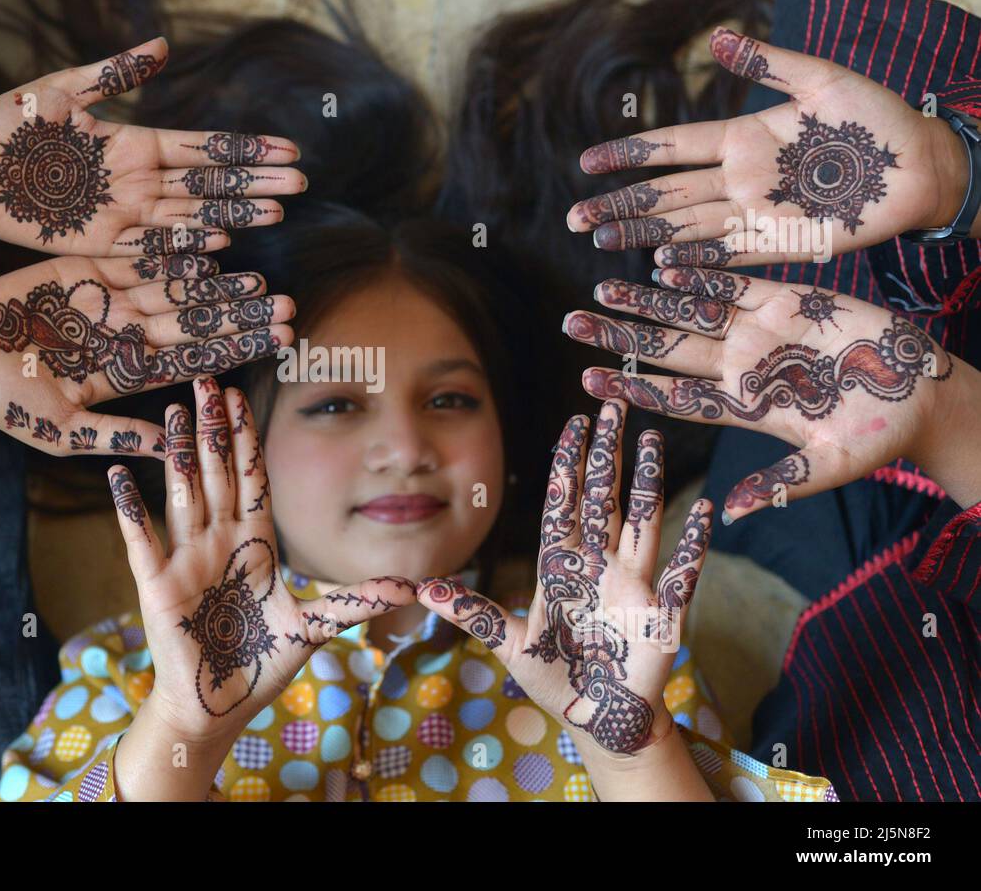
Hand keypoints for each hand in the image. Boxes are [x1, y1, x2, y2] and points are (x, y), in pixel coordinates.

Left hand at [0, 37, 305, 255]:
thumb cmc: (8, 126)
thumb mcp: (62, 91)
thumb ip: (112, 73)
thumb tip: (163, 45)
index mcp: (133, 144)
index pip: (202, 147)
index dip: (244, 149)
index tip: (286, 149)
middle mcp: (137, 181)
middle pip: (207, 183)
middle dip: (254, 184)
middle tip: (299, 185)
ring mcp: (123, 214)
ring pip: (189, 215)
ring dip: (233, 215)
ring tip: (275, 212)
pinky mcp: (100, 242)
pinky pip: (149, 247)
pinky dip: (183, 246)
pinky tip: (219, 244)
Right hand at [0, 256, 293, 456]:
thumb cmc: (2, 403)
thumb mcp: (63, 432)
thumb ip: (118, 433)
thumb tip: (170, 451)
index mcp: (126, 374)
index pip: (194, 362)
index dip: (235, 350)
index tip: (277, 342)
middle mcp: (124, 337)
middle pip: (194, 325)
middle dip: (239, 317)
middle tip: (287, 307)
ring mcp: (105, 303)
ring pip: (171, 289)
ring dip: (215, 284)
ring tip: (259, 278)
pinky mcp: (82, 271)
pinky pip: (132, 259)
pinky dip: (168, 253)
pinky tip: (208, 246)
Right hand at [105, 378, 417, 744]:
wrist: (218, 706)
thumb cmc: (262, 663)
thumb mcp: (312, 626)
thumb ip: (354, 600)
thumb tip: (411, 586)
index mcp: (254, 544)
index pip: (251, 479)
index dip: (246, 438)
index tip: (241, 396)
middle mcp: (218, 542)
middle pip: (217, 474)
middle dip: (214, 428)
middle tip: (206, 380)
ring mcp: (186, 560)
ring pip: (184, 494)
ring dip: (180, 453)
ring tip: (174, 410)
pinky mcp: (158, 586)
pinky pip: (141, 539)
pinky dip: (129, 508)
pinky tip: (120, 475)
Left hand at [415, 401, 712, 758]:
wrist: (596, 721)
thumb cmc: (555, 680)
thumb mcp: (510, 644)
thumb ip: (473, 613)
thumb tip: (424, 590)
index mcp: (562, 567)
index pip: (564, 503)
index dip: (568, 465)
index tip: (574, 424)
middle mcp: (598, 565)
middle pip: (603, 498)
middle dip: (607, 454)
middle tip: (613, 406)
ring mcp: (632, 584)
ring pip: (641, 519)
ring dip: (647, 481)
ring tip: (653, 437)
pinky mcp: (661, 612)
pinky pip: (681, 571)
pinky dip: (693, 543)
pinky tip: (703, 512)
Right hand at [565, 27, 969, 265]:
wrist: (920, 167)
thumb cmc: (877, 119)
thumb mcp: (821, 80)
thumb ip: (767, 63)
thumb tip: (717, 35)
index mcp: (744, 139)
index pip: (672, 147)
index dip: (630, 154)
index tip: (589, 162)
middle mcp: (740, 180)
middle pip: (665, 194)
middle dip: (620, 206)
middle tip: (576, 217)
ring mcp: (756, 215)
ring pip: (684, 227)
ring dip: (642, 235)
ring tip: (600, 240)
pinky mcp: (778, 245)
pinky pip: (725, 256)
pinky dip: (693, 262)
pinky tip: (659, 265)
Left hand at [566, 265, 961, 520]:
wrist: (922, 394)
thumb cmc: (878, 438)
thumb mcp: (829, 467)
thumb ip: (780, 485)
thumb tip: (733, 516)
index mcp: (743, 406)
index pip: (673, 397)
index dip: (630, 388)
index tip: (586, 382)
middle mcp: (741, 367)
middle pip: (667, 349)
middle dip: (619, 336)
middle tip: (571, 322)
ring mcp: (761, 332)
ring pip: (691, 312)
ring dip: (647, 300)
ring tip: (601, 288)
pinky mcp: (789, 301)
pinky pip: (736, 284)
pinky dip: (703, 274)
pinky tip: (664, 266)